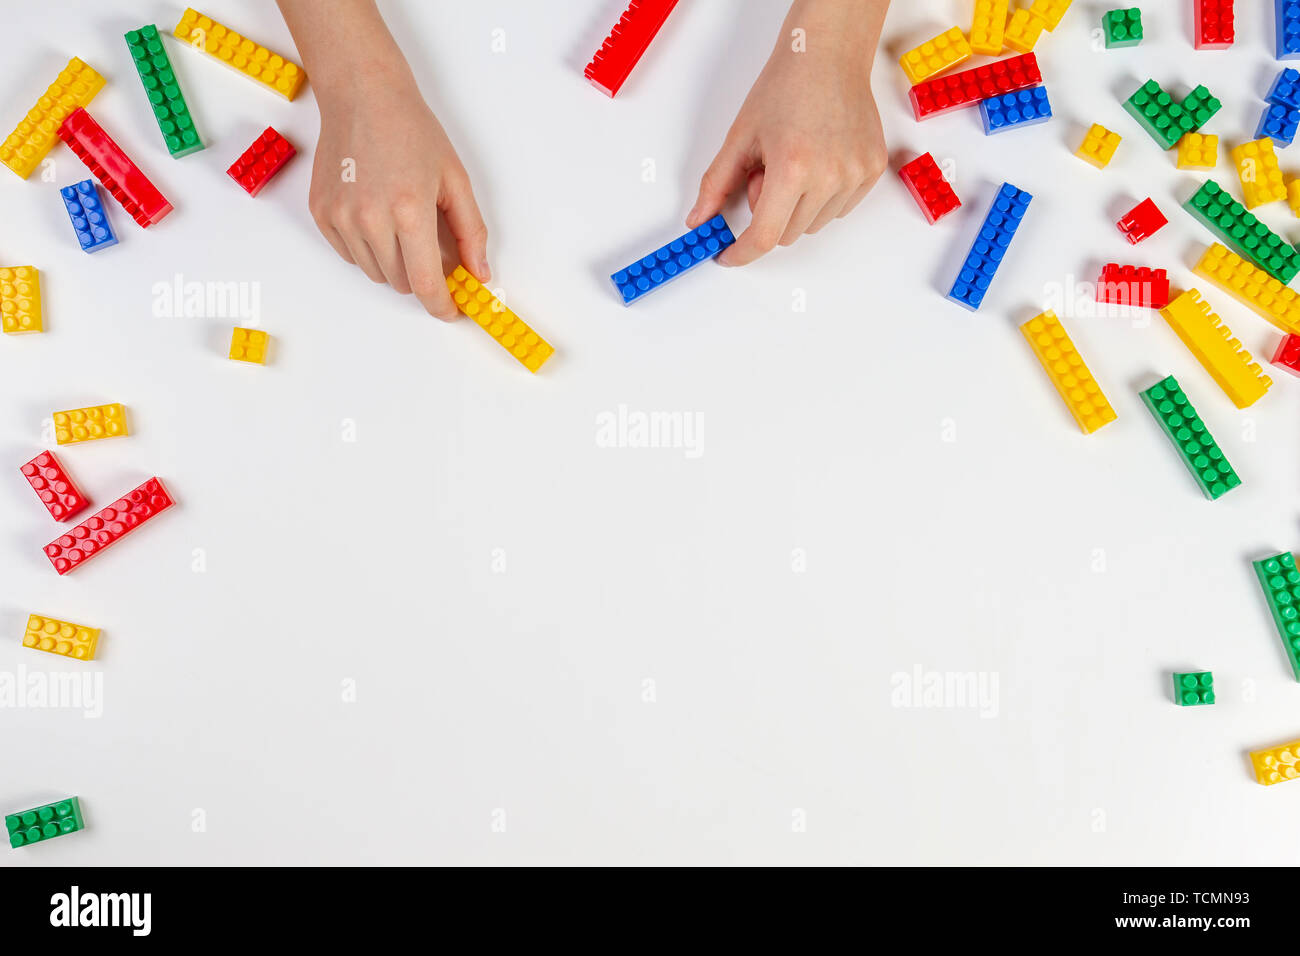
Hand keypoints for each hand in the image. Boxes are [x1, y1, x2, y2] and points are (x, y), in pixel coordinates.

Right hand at [308, 75, 488, 319]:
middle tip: (429, 244)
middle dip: (421, 274)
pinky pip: (350, 255)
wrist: (362, 96)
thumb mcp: (454, 180)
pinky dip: (368, 248)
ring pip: (375, 273)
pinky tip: (376, 215)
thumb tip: (479, 274)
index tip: (450, 310)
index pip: (425, 283)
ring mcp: (340, 217)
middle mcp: (370, 219)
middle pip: (401, 282)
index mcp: (409, 211)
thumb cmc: (410, 130)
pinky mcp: (321, 214)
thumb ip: (471, 232)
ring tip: (400, 220)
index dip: (441, 305)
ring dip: (394, 262)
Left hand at [687, 2, 887, 265]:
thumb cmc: (786, 87)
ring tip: (794, 162)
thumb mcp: (741, 136)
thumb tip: (699, 220)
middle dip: (768, 214)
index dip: (742, 253)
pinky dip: (821, 198)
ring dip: (796, 207)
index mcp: (793, 167)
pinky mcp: (872, 171)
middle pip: (787, 234)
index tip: (730, 256)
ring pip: (813, 225)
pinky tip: (817, 161)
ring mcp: (856, 174)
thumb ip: (716, 184)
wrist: (828, 57)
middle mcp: (830, 175)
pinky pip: (838, 209)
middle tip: (766, 171)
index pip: (765, 236)